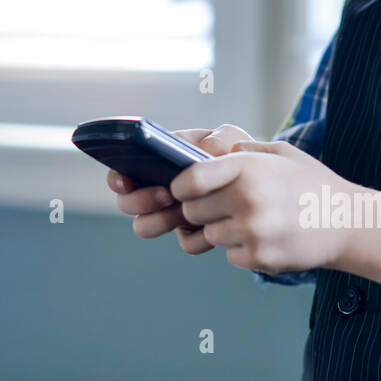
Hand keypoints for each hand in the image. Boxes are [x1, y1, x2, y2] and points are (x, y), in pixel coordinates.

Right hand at [107, 124, 256, 254]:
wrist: (263, 186)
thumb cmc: (237, 155)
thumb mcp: (230, 138)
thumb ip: (220, 138)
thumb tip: (206, 151)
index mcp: (157, 161)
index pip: (122, 170)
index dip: (117, 177)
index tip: (125, 181)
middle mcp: (157, 188)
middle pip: (127, 202)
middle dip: (140, 200)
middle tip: (166, 195)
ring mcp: (172, 213)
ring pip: (146, 226)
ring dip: (160, 220)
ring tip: (183, 212)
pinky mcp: (192, 234)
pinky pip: (185, 242)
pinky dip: (196, 236)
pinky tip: (210, 228)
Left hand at [168, 139, 357, 275]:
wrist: (350, 223)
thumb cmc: (312, 184)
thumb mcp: (279, 153)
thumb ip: (240, 151)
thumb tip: (204, 154)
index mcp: (247, 168)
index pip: (189, 179)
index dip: (181, 186)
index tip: (185, 188)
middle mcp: (247, 199)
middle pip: (192, 210)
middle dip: (201, 209)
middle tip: (224, 206)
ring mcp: (253, 232)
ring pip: (209, 235)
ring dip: (221, 230)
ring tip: (252, 220)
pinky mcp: (260, 259)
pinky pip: (229, 256)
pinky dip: (240, 249)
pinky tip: (265, 237)